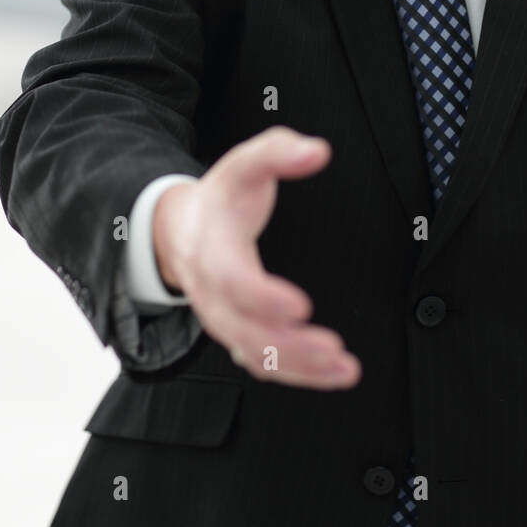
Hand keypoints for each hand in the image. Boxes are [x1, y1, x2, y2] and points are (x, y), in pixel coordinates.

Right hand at [152, 127, 360, 389]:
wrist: (182, 229)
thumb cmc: (223, 196)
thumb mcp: (244, 163)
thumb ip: (279, 151)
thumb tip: (318, 151)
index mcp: (213, 248)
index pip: (233, 281)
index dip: (263, 297)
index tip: (301, 307)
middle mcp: (212, 293)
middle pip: (244, 330)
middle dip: (288, 345)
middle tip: (332, 347)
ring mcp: (223, 319)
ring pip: (255, 355)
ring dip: (300, 368)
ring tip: (345, 368)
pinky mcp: (238, 335)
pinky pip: (264, 364)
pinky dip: (299, 374)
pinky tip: (335, 374)